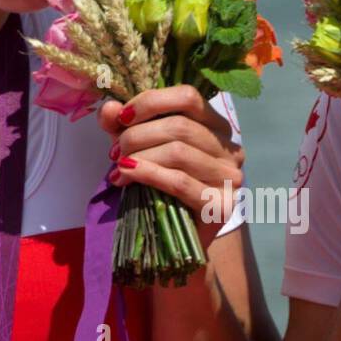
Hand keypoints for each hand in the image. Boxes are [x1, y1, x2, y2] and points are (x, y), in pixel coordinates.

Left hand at [98, 85, 245, 253]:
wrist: (176, 243)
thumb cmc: (161, 190)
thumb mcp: (140, 149)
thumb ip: (124, 126)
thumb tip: (110, 109)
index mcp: (216, 126)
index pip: (189, 97)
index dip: (151, 101)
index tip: (122, 117)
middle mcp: (230, 148)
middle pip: (179, 126)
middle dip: (137, 135)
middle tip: (114, 152)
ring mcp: (231, 178)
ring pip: (178, 152)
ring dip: (139, 156)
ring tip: (118, 168)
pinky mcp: (221, 206)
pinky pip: (180, 182)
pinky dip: (148, 174)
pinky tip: (126, 176)